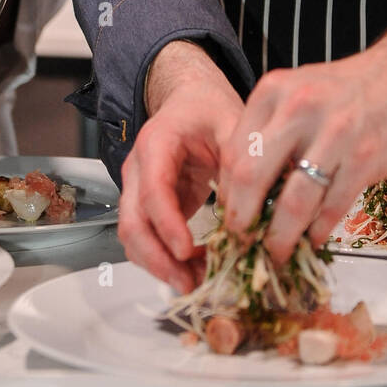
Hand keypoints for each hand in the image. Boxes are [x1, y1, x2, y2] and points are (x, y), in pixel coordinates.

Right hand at [118, 43, 243, 291]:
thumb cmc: (208, 110)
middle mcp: (138, 169)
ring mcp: (138, 190)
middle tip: (189, 283)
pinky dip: (166, 259)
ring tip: (198, 281)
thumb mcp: (233, 124)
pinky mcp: (149, 207)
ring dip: (161, 265)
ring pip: (134, 238)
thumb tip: (253, 211)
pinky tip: (196, 268)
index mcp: (156, 144)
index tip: (187, 250)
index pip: (154, 191)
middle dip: (158, 259)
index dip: (168, 224)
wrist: (190, 103)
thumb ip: (240, 163)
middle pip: (132, 222)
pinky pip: (148, 239)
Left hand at [219, 25, 386, 264]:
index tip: (229, 218)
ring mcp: (334, 133)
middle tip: (242, 244)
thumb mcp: (301, 92)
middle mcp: (298, 108)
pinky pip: (332, 206)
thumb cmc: (353, 90)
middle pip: (250, 177)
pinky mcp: (365, 156)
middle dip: (241, 221)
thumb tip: (246, 190)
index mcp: (274, 91)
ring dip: (280, 237)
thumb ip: (272, 131)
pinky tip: (314, 239)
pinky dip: (318, 230)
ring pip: (292, 201)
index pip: (233, 152)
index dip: (226, 194)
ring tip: (276, 253)